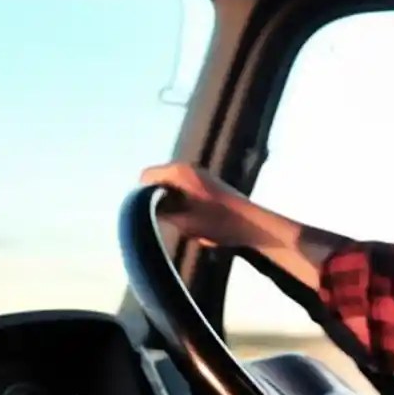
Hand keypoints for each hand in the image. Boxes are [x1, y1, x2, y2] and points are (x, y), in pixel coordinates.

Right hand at [139, 162, 257, 247]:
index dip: (143, 196)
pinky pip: (186, 196)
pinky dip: (188, 209)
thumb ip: (159, 210)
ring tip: (191, 224)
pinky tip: (202, 224)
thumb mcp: (182, 220)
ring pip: (173, 192)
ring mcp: (200, 176)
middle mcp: (189, 169)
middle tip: (175, 221)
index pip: (146, 176)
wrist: (252, 225)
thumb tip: (141, 205)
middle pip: (159, 183)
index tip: (152, 214)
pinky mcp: (209, 186)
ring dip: (176, 208)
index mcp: (179, 172)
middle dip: (161, 203)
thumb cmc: (218, 222)